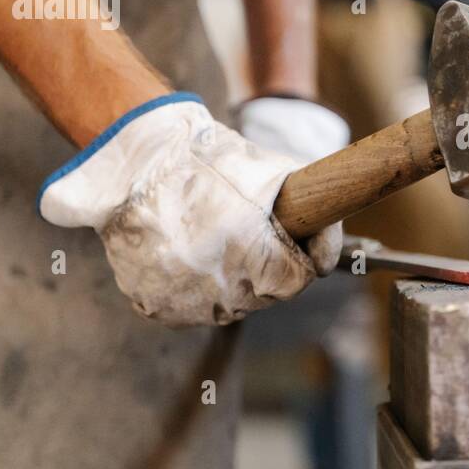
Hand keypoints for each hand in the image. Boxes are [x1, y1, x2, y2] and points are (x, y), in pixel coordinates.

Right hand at [39, 93, 331, 327]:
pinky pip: (187, 305)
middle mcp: (218, 289)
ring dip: (229, 281)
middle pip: (262, 295)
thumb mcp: (274, 174)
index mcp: (252, 257)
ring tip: (215, 240)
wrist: (137, 163)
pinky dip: (192, 287)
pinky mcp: (153, 304)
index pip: (296, 280)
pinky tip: (187, 253)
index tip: (292, 242)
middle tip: (248, 234)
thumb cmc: (209, 162)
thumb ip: (313, 213)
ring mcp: (182, 301)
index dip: (299, 258)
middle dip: (264, 269)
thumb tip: (331, 253)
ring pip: (226, 305)